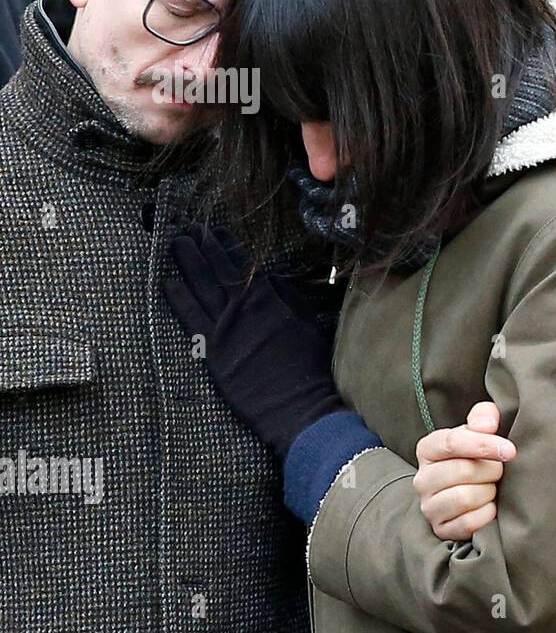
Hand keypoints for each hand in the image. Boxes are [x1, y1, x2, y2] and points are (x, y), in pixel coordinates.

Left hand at [163, 225, 343, 459]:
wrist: (300, 405)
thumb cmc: (312, 368)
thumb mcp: (311, 325)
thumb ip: (292, 300)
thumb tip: (276, 280)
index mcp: (271, 298)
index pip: (244, 262)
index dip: (227, 244)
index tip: (215, 228)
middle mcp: (244, 306)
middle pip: (218, 268)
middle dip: (203, 245)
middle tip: (189, 227)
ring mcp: (225, 326)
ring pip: (200, 286)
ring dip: (187, 262)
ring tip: (175, 242)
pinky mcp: (212, 350)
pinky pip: (189, 318)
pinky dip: (177, 299)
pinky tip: (166, 282)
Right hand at [414, 402, 517, 540]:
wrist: (473, 491)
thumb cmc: (477, 456)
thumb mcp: (480, 429)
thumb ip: (484, 417)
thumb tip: (486, 425)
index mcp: (428, 449)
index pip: (452, 442)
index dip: (484, 445)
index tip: (510, 450)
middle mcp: (422, 478)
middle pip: (463, 471)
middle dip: (491, 471)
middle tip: (499, 471)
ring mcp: (429, 506)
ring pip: (464, 498)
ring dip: (488, 492)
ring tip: (492, 488)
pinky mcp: (440, 529)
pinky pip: (468, 523)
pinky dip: (486, 514)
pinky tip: (490, 506)